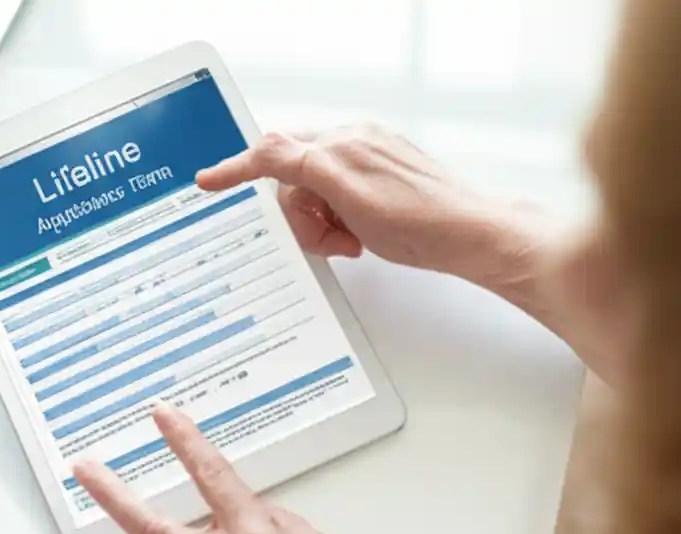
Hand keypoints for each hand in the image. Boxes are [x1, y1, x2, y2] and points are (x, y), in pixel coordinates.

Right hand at [196, 125, 542, 288]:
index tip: (207, 182)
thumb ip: (300, 166)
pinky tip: (359, 239)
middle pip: (292, 178)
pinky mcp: (380, 179)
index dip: (236, 169)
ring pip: (313, 194)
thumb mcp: (347, 198)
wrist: (473, 237)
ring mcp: (367, 161)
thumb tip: (263, 148)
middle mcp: (351, 144)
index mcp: (339, 143)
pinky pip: (337, 200)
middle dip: (299, 215)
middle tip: (325, 240)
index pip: (273, 151)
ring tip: (348, 242)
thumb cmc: (420, 222)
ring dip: (320, 224)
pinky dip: (338, 223)